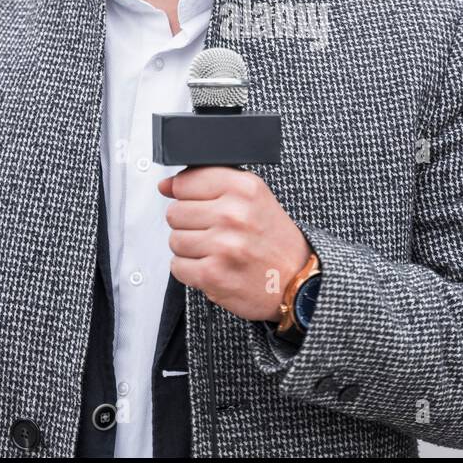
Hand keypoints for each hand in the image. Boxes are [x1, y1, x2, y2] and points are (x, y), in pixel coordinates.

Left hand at [158, 167, 310, 323]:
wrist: (297, 281)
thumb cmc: (274, 240)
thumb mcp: (253, 198)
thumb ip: (210, 184)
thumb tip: (166, 185)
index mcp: (244, 188)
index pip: (185, 181)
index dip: (188, 195)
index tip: (201, 205)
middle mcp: (234, 214)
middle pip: (175, 212)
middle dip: (190, 224)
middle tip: (215, 232)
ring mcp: (223, 246)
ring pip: (174, 240)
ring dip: (191, 249)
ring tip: (217, 251)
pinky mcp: (213, 275)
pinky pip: (177, 266)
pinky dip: (191, 270)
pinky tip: (214, 266)